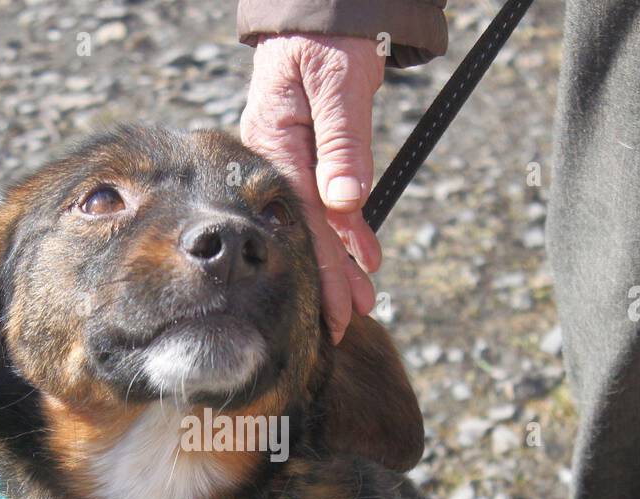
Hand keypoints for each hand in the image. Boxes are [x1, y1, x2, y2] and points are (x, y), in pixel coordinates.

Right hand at [241, 33, 384, 342]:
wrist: (319, 12)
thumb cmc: (326, 42)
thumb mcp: (338, 83)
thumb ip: (343, 142)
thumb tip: (347, 202)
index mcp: (274, 146)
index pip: (302, 220)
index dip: (322, 269)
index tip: (337, 308)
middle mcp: (277, 160)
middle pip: (305, 232)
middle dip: (328, 282)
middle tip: (344, 326)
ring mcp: (291, 161)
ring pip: (317, 223)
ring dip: (340, 264)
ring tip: (361, 305)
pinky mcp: (307, 158)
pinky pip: (327, 201)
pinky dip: (348, 231)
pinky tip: (364, 258)